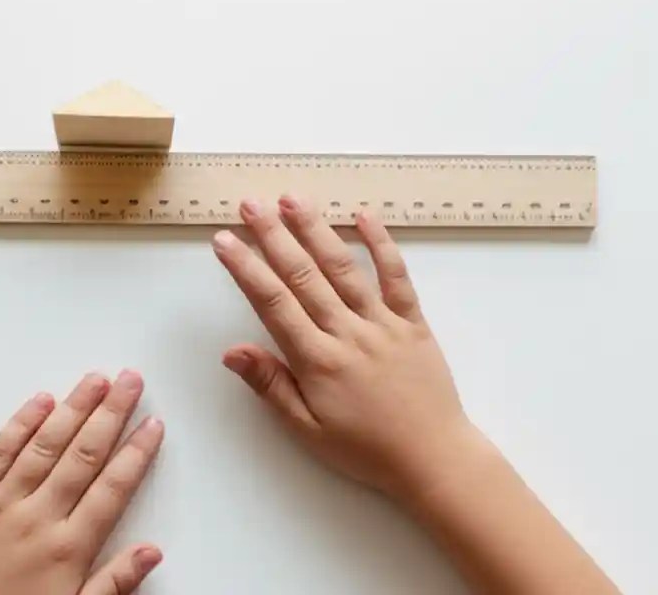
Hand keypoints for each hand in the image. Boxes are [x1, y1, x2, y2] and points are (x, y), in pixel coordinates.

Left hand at [0, 371, 164, 594]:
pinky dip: (18, 425)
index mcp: (66, 551)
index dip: (136, 453)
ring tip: (94, 379)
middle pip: (83, 455)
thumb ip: (113, 584)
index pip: (112, 489)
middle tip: (130, 380)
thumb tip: (151, 553)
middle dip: (111, 413)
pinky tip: (38, 402)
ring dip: (72, 408)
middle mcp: (35, 520)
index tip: (152, 424)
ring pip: (43, 445)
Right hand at [212, 196, 477, 499]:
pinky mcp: (413, 322)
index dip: (245, 268)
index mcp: (318, 360)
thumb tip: (232, 351)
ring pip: (343, 267)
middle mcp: (348, 333)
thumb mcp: (307, 429)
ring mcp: (383, 323)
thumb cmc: (365, 450)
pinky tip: (364, 216)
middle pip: (303, 275)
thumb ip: (270, 385)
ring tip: (291, 199)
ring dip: (316, 229)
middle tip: (249, 204)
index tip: (224, 240)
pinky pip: (397, 277)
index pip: (273, 303)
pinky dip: (381, 244)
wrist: (433, 459)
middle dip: (272, 235)